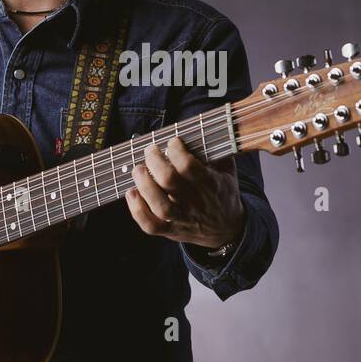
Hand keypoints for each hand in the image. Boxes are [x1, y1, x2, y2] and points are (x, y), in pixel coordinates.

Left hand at [125, 136, 245, 249]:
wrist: (227, 229)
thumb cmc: (223, 193)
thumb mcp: (228, 171)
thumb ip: (219, 152)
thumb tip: (205, 130)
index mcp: (211, 185)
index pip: (189, 166)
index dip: (175, 150)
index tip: (172, 142)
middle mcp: (196, 203)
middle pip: (169, 181)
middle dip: (154, 161)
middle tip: (150, 150)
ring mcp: (183, 219)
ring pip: (160, 206)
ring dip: (144, 185)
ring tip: (138, 170)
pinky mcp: (171, 231)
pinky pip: (151, 226)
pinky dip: (137, 210)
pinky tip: (132, 193)